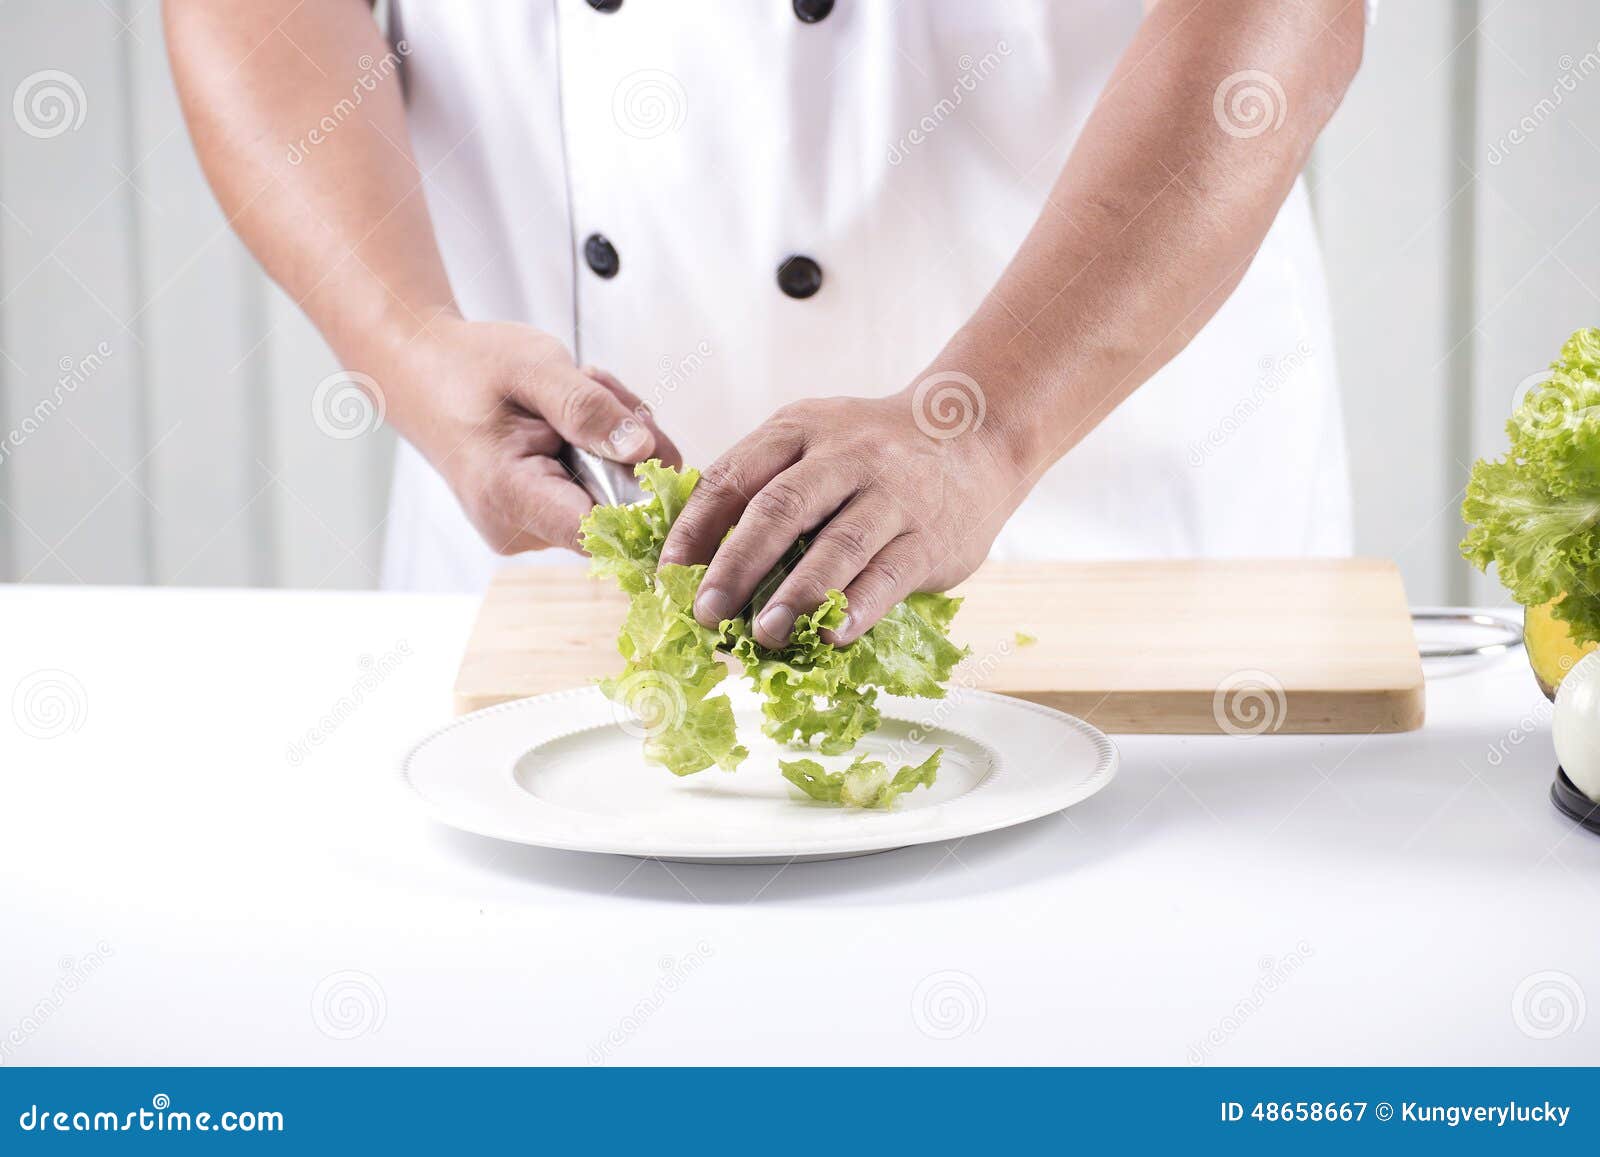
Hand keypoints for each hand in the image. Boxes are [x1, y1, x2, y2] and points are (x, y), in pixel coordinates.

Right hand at [391, 316, 678, 552]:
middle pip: (617, 509)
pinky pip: (595, 491)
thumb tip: (644, 451)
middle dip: (627, 445)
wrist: (423, 371)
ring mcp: (528, 528)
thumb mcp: (533, 368)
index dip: (644, 494)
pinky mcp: (538, 518)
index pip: (602, 532)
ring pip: (612, 497)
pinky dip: (598, 450)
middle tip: (596, 386)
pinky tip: (571, 415)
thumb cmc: (468, 365)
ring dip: (613, 440)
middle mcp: (518, 528)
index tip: (645, 438)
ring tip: (577, 391)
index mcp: (509, 496)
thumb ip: (588, 409)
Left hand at [658, 388, 1022, 647]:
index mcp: (800, 429)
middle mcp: (846, 455)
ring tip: (762, 635)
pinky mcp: (930, 537)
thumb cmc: (876, 452)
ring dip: (795, 594)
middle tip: (706, 612)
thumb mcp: (815, 440)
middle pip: (780, 509)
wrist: (974, 434)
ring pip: (837, 545)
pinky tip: (830, 636)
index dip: (694, 528)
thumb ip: (766, 486)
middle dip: (736, 565)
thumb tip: (698, 564)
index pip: (734, 476)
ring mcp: (893, 494)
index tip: (668, 575)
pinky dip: (856, 608)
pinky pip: (888, 575)